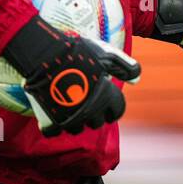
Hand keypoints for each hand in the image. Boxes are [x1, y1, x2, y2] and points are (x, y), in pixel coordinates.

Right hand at [1, 16, 140, 135]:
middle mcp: (91, 113)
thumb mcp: (107, 55)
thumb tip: (137, 80)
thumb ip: (125, 68)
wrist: (45, 54)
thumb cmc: (79, 52)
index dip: (112, 105)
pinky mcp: (50, 121)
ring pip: (77, 128)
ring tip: (69, 103)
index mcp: (106, 98)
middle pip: (97, 122)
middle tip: (85, 97)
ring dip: (75, 119)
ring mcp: (70, 119)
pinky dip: (54, 124)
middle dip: (94, 112)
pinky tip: (53, 111)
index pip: (117, 112)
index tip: (106, 100)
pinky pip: (54, 131)